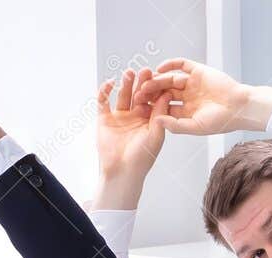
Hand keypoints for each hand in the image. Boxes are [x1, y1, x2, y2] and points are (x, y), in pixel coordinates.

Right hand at [95, 69, 167, 183]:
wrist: (122, 171)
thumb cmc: (142, 158)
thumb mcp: (155, 134)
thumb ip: (160, 114)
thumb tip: (167, 94)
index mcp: (150, 119)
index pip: (153, 100)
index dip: (156, 89)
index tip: (160, 78)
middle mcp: (135, 116)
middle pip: (138, 95)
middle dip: (142, 83)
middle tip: (146, 71)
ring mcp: (120, 116)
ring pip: (123, 95)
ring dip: (125, 84)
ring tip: (129, 73)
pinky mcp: (105, 118)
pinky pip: (103, 101)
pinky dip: (105, 91)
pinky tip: (110, 82)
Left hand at [137, 58, 259, 135]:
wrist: (240, 106)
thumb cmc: (222, 121)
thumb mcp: (196, 127)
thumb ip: (175, 125)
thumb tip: (155, 121)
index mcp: (186, 111)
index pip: (164, 108)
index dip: (152, 108)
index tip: (139, 108)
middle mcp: (187, 97)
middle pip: (164, 92)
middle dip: (151, 93)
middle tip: (138, 94)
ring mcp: (191, 83)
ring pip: (169, 79)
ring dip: (157, 80)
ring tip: (146, 82)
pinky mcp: (197, 70)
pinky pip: (180, 64)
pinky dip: (170, 64)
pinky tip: (160, 68)